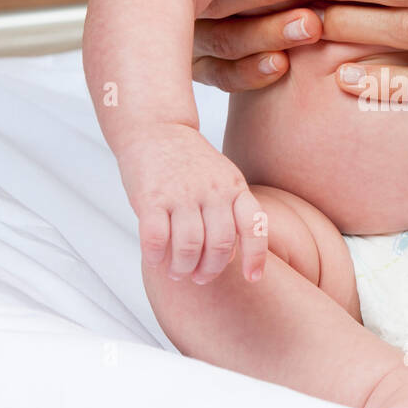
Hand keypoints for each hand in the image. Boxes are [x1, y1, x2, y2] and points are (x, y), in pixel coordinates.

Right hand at [118, 124, 268, 283]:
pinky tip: (155, 260)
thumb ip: (230, 211)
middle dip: (210, 270)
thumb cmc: (191, 163)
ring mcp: (181, 193)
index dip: (256, 256)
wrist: (156, 129)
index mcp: (234, 187)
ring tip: (177, 272)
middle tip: (200, 277)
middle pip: (220, 244)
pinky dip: (155, 256)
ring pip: (189, 246)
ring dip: (182, 268)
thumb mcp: (223, 178)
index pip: (254, 226)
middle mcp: (212, 191)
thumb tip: (232, 257)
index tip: (252, 278)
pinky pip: (156, 237)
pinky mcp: (151, 197)